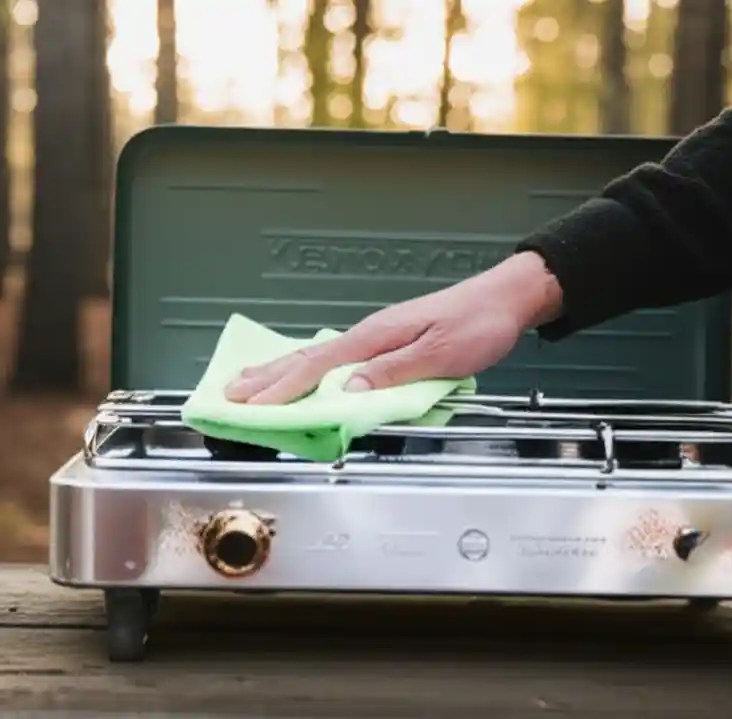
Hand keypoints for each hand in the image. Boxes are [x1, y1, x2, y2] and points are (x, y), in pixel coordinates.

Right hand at [224, 252, 563, 403]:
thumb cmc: (479, 324)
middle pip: (305, 359)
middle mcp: (369, 335)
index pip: (318, 368)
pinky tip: (300, 372)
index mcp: (376, 337)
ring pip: (315, 357)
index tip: (250, 407)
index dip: (282, 390)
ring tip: (247, 381)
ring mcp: (375, 337)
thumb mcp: (441, 354)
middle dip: (265, 378)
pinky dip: (307, 368)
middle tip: (227, 394)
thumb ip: (393, 374)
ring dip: (279, 371)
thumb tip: (347, 391)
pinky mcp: (385, 343)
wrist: (504, 298)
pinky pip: (333, 357)